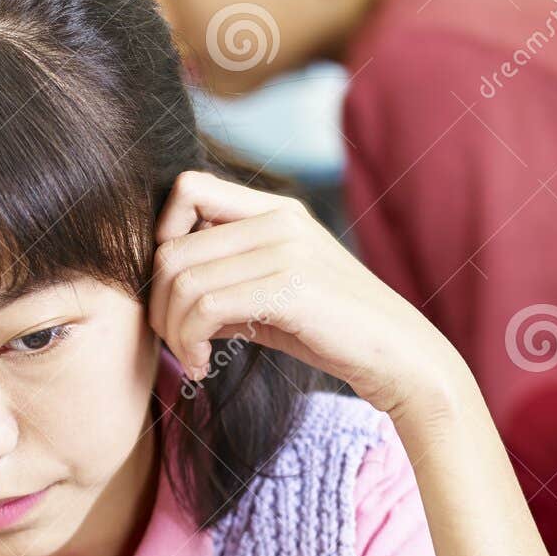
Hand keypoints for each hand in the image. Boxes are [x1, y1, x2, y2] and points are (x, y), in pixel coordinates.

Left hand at [149, 171, 465, 419]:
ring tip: (190, 359)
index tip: (172, 288)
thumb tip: (162, 292)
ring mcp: (286, 250)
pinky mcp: (290, 288)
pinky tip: (202, 367)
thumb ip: (223, 280)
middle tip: (173, 342)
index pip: (187, 188)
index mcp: (274, 210)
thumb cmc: (329, 330)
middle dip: (157, 305)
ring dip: (172, 331)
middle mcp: (279, 220)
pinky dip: (190, 344)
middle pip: (172, 248)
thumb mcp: (270, 294)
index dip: (161, 235)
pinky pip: (205, 309)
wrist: (399, 357)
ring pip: (182, 282)